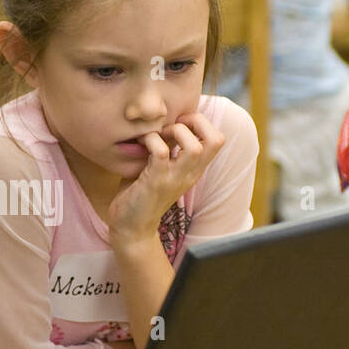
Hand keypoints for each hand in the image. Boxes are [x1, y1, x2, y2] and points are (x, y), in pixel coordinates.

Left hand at [107, 111, 224, 246]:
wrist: (131, 228)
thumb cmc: (140, 194)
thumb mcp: (159, 167)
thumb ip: (165, 147)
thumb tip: (160, 120)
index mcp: (194, 170)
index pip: (218, 140)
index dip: (202, 122)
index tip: (180, 120)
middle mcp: (190, 174)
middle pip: (216, 140)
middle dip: (196, 121)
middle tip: (173, 123)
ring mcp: (175, 178)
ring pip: (194, 147)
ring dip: (176, 131)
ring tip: (160, 133)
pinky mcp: (156, 182)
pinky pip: (160, 152)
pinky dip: (150, 140)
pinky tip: (141, 142)